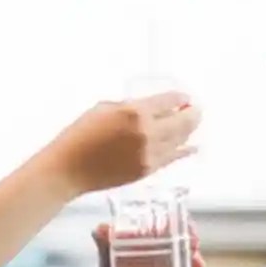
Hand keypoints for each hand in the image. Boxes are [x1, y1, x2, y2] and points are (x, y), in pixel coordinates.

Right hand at [41, 93, 200, 196]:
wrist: (69, 168)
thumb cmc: (79, 135)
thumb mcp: (103, 108)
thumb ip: (128, 106)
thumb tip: (147, 108)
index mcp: (135, 112)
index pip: (169, 101)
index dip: (179, 97)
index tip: (183, 97)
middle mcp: (147, 132)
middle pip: (183, 121)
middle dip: (192, 113)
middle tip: (196, 110)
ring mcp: (149, 153)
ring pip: (181, 140)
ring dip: (189, 130)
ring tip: (193, 124)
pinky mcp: (147, 170)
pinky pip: (172, 158)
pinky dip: (184, 151)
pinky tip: (191, 147)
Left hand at [90, 220, 204, 266]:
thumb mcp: (105, 254)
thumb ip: (102, 240)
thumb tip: (100, 229)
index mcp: (149, 233)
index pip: (169, 218)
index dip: (177, 216)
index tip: (181, 217)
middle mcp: (163, 245)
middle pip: (184, 234)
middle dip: (190, 233)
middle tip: (191, 237)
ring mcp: (171, 262)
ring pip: (189, 250)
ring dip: (194, 248)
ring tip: (193, 251)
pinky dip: (195, 265)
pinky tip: (196, 264)